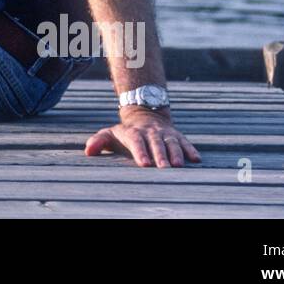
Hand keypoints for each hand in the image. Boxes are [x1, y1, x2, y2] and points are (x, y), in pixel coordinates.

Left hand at [84, 107, 201, 166]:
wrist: (144, 115)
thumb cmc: (125, 132)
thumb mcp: (110, 134)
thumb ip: (98, 141)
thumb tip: (88, 151)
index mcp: (133, 133)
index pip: (136, 141)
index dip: (140, 152)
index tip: (144, 165)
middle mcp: (150, 132)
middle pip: (156, 143)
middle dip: (160, 155)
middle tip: (164, 169)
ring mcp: (165, 133)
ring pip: (172, 142)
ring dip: (176, 153)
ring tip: (179, 166)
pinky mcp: (176, 135)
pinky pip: (185, 142)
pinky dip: (190, 150)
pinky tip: (196, 159)